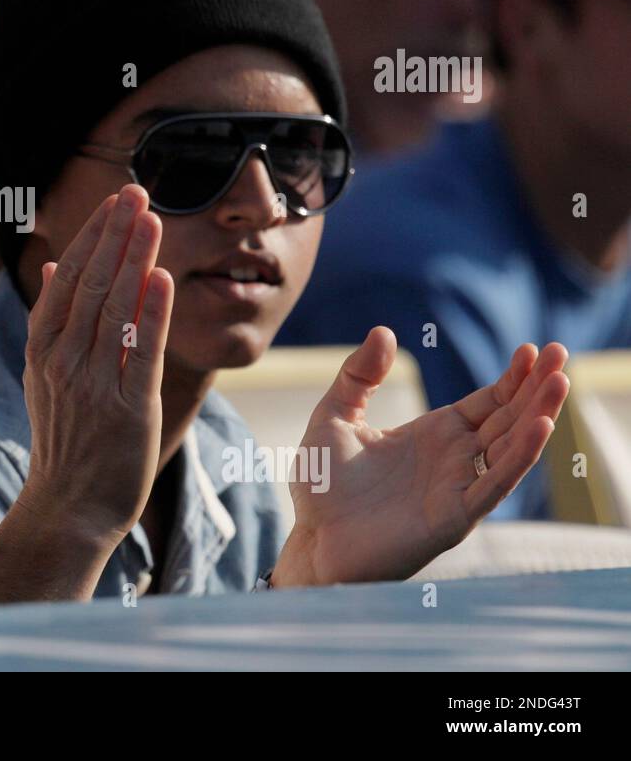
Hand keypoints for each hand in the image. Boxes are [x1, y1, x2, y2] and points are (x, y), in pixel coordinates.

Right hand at [16, 185, 172, 549]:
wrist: (69, 507)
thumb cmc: (65, 439)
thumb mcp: (46, 376)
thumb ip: (53, 320)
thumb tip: (55, 266)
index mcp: (43, 349)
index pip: (67, 278)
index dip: (93, 236)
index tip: (115, 203)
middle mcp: (63, 360)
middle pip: (91, 283)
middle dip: (116, 234)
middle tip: (137, 192)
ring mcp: (93, 384)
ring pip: (114, 308)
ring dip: (134, 259)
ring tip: (152, 219)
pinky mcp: (128, 408)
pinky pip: (139, 352)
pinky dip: (151, 313)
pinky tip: (162, 278)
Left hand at [272, 327, 568, 586]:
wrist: (313, 540)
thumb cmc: (324, 486)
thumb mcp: (334, 416)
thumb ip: (358, 376)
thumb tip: (384, 331)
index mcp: (433, 435)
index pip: (486, 403)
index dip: (510, 378)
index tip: (530, 350)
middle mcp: (454, 460)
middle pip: (507, 419)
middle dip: (535, 388)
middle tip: (560, 351)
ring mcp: (457, 487)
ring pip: (509, 447)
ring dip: (536, 415)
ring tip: (559, 382)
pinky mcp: (454, 516)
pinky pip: (494, 482)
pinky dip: (518, 456)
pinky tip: (538, 427)